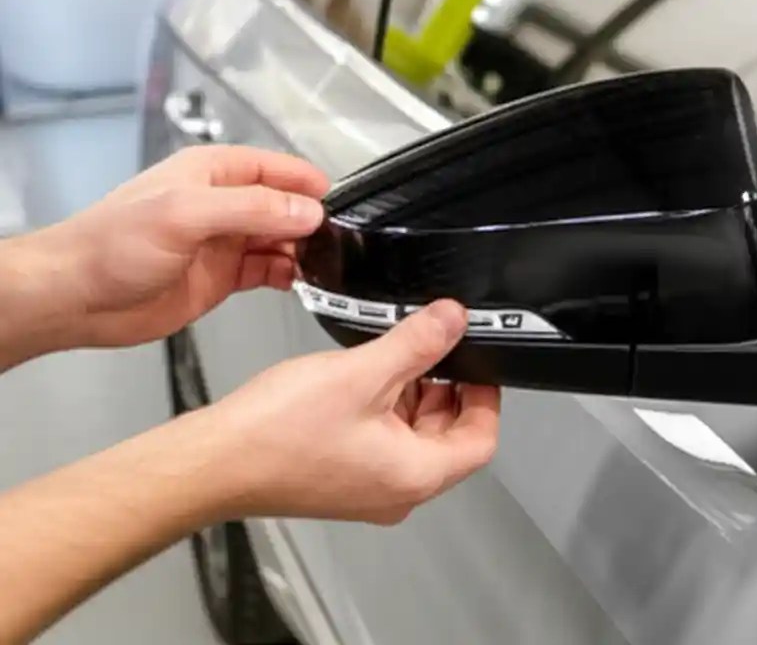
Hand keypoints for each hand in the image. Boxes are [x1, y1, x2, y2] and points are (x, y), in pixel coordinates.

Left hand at [33, 145, 328, 347]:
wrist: (77, 297)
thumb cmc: (113, 245)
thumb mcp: (186, 215)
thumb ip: (251, 210)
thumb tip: (306, 212)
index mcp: (209, 174)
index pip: (270, 166)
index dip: (302, 179)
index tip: (334, 197)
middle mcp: (219, 205)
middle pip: (280, 204)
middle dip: (307, 219)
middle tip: (332, 239)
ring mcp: (222, 242)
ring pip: (278, 239)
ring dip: (300, 249)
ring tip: (318, 263)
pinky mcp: (221, 277)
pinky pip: (267, 270)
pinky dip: (286, 275)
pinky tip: (297, 281)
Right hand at [194, 300, 500, 524]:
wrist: (213, 462)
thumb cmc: (276, 434)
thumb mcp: (362, 373)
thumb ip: (417, 343)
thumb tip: (453, 320)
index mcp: (416, 475)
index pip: (481, 439)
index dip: (486, 396)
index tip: (477, 361)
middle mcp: (398, 492)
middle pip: (449, 438)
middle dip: (446, 389)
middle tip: (432, 347)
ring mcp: (368, 489)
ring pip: (414, 437)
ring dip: (412, 395)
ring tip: (391, 355)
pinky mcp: (341, 479)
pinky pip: (382, 442)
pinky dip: (383, 408)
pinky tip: (361, 377)